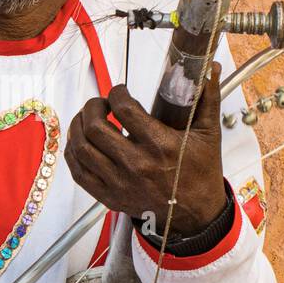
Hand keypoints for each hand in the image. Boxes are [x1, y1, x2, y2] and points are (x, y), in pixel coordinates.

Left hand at [64, 65, 225, 237]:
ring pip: (81, 148)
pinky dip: (73, 152)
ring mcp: (120, 183)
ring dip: (78, 127)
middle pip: (95, 127)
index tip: (120, 91)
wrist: (195, 215)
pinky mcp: (109, 197)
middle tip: (102, 104)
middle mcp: (137, 165)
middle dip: (93, 107)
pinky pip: (78, 172)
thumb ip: (207, 97)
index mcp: (160, 145)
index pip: (124, 109)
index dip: (117, 93)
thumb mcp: (209, 134)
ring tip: (87, 119)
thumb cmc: (200, 173)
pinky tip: (81, 141)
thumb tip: (210, 68)